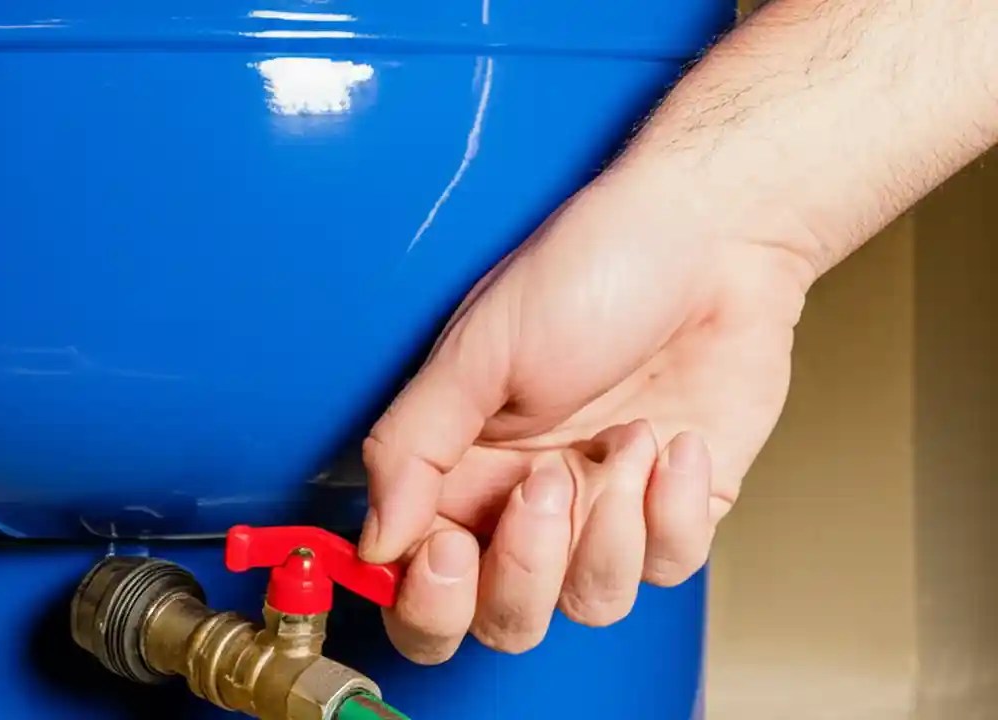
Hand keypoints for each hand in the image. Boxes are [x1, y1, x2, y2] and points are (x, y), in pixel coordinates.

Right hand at [358, 166, 811, 663]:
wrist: (710, 239)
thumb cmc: (589, 271)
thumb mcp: (479, 351)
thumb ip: (412, 448)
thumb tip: (372, 543)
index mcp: (461, 469)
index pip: (417, 584)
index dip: (426, 598)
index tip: (445, 551)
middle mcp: (525, 504)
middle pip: (500, 620)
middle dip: (522, 572)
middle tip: (542, 490)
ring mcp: (603, 513)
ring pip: (590, 604)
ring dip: (608, 531)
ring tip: (623, 441)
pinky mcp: (678, 511)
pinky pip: (671, 565)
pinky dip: (675, 510)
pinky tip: (676, 444)